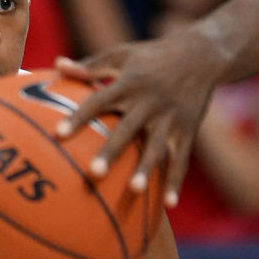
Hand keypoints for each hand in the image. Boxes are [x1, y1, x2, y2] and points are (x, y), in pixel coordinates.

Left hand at [55, 29, 226, 207]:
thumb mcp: (122, 54)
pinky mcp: (188, 131)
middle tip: (93, 174)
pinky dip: (176, 181)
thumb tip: (56, 64)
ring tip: (133, 191)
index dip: (79, 117)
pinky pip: (181, 160)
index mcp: (130, 82)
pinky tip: (169, 204)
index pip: (98, 100)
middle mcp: (149, 101)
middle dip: (111, 151)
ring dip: (145, 169)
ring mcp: (170, 118)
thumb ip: (90, 65)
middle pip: (126, 129)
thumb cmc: (152, 56)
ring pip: (156, 147)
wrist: (202, 54)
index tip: (59, 134)